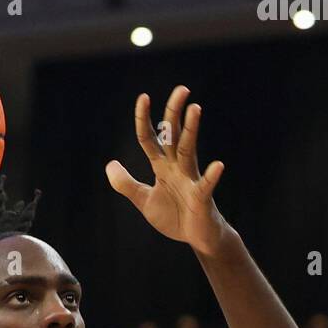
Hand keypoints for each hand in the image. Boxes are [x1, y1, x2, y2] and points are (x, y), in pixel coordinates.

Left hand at [106, 88, 227, 255]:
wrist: (197, 238)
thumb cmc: (174, 216)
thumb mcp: (144, 201)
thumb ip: (127, 184)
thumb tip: (110, 164)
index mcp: (162, 167)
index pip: (150, 139)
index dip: (144, 120)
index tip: (144, 97)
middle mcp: (177, 168)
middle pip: (174, 136)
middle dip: (175, 113)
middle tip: (181, 89)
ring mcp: (191, 180)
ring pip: (189, 151)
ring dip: (191, 130)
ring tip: (195, 109)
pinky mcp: (202, 198)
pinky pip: (206, 185)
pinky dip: (211, 176)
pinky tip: (217, 165)